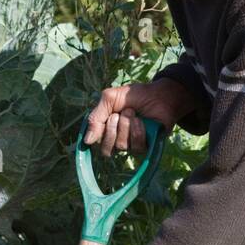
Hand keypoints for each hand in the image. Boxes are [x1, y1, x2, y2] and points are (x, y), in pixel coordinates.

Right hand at [84, 79, 198, 156]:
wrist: (158, 95)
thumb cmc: (135, 96)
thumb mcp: (110, 99)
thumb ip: (96, 117)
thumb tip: (86, 141)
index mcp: (107, 128)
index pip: (95, 142)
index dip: (99, 132)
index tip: (108, 117)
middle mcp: (117, 139)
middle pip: (106, 149)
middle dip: (112, 128)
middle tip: (121, 113)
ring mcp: (131, 144)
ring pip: (121, 146)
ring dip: (126, 126)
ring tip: (133, 113)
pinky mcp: (145, 147)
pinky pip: (135, 146)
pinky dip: (138, 131)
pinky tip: (142, 121)